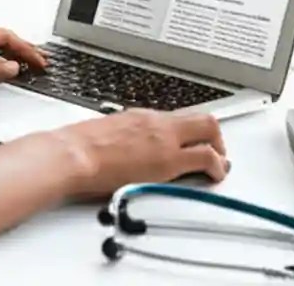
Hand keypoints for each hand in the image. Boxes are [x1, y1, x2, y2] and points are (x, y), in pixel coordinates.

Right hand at [50, 110, 228, 197]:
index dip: (194, 129)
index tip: (197, 140)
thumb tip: (129, 148)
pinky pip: (205, 158)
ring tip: (219, 166)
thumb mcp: (108, 133)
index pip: (179, 117)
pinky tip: (214, 176)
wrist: (74, 154)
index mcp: (142, 117)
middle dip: (215, 136)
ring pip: (209, 132)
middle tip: (217, 151)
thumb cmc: (80, 147)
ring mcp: (165, 140)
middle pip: (202, 118)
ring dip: (219, 150)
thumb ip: (126, 138)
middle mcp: (157, 123)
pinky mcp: (168, 161)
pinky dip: (216, 167)